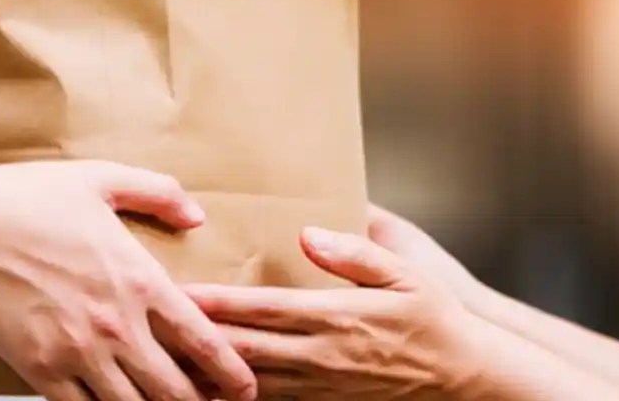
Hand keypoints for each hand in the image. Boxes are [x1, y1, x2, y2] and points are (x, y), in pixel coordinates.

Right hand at [0, 160, 256, 400]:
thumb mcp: (103, 180)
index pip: (205, 342)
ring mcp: (78, 353)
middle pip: (176, 391)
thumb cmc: (29, 198)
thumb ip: (158, 194)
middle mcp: (117, 325)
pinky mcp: (40, 370)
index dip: (233, 374)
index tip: (244, 389)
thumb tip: (196, 216)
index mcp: (141, 281)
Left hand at [186, 227, 490, 400]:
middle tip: (153, 322)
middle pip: (244, 348)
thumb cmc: (435, 319)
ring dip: (208, 370)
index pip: (261, 309)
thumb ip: (353, 253)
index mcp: (336, 317)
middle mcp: (321, 356)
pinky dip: (239, 396)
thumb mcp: (404, 274)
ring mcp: (321, 386)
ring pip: (251, 381)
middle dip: (196, 337)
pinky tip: (211, 387)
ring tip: (167, 356)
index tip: (177, 290)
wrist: (466, 378)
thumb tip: (307, 234)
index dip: (216, 302)